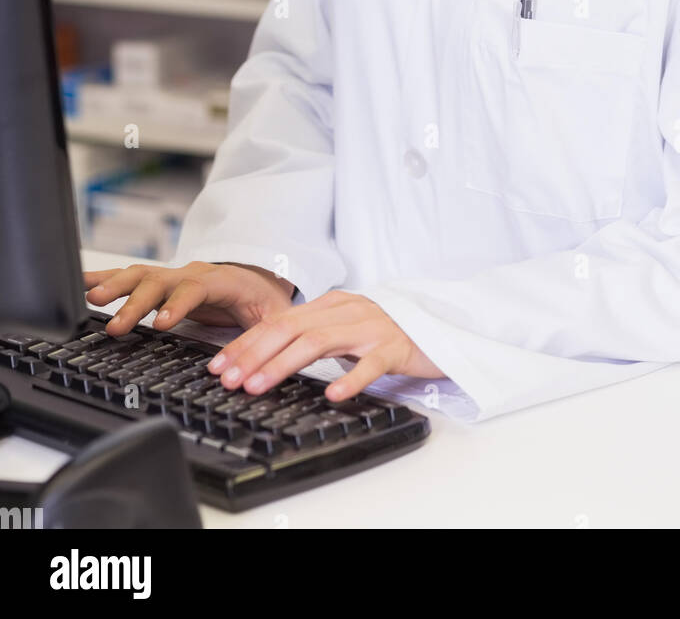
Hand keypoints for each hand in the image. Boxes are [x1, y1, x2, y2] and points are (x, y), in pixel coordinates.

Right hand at [82, 260, 295, 333]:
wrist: (261, 279)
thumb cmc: (265, 300)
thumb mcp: (273, 317)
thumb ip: (261, 336)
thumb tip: (245, 363)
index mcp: (221, 281)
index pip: (196, 288)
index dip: (177, 304)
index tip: (161, 323)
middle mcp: (193, 273)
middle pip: (161, 282)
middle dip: (136, 302)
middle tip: (117, 325)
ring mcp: (174, 275)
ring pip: (141, 275)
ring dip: (116, 286)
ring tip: (91, 298)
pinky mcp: (161, 282)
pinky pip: (130, 277)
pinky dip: (105, 278)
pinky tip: (83, 284)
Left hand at [204, 290, 444, 401]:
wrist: (439, 329)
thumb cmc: (388, 334)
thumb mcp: (346, 329)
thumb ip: (315, 336)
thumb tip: (270, 359)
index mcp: (331, 305)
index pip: (279, 321)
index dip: (247, 343)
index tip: (220, 365)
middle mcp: (347, 311)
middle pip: (290, 329)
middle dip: (254, 354)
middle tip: (228, 379)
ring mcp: (371, 328)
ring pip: (318, 342)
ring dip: (283, 364)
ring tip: (258, 386)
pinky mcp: (395, 348)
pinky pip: (370, 365)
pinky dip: (349, 378)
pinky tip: (332, 394)